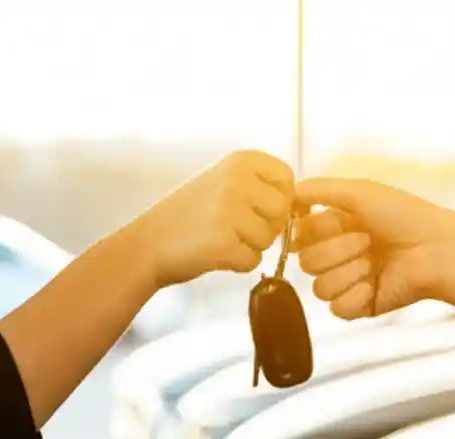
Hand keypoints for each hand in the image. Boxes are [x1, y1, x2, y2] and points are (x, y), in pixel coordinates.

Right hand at [126, 150, 294, 288]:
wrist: (146, 244)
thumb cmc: (192, 217)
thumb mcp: (226, 183)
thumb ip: (262, 187)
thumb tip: (308, 203)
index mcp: (241, 160)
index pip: (288, 180)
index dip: (277, 200)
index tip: (252, 208)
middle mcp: (237, 179)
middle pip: (282, 212)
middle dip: (264, 227)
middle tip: (230, 226)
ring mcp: (229, 210)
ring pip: (269, 240)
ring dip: (249, 246)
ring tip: (217, 237)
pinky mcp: (223, 242)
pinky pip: (253, 261)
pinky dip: (237, 264)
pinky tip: (212, 253)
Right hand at [294, 178, 454, 341]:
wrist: (437, 250)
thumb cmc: (404, 216)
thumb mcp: (359, 191)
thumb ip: (318, 189)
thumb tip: (287, 191)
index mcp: (336, 228)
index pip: (299, 235)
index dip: (315, 231)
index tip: (341, 221)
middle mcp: (339, 255)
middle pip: (306, 263)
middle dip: (337, 250)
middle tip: (367, 241)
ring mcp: (349, 282)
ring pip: (318, 289)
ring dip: (348, 273)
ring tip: (374, 264)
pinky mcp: (360, 306)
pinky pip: (336, 309)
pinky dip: (355, 296)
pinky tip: (375, 285)